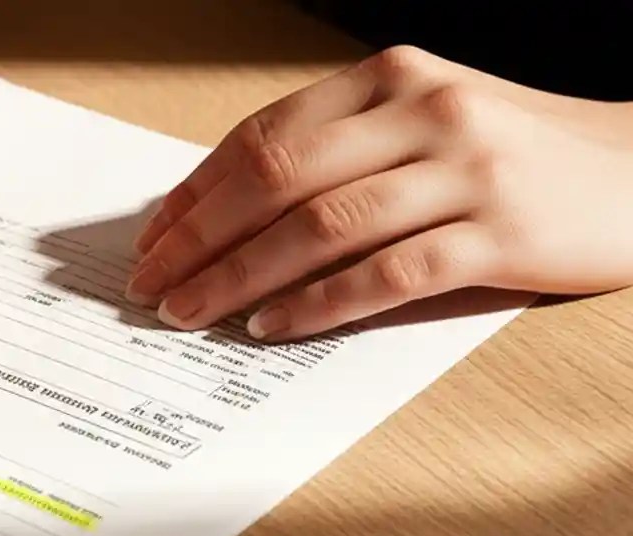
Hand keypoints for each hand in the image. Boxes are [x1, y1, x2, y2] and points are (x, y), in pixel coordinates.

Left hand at [127, 45, 632, 340]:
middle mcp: (423, 111)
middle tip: (149, 283)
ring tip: (189, 312)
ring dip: (238, 276)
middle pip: (276, 176)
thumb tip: (229, 204)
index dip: (196, 191)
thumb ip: (341, 148)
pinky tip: (270, 326)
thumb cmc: (515, 153)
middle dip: (198, 236)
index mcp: (391, 78)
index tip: (153, 236)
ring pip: (319, 227)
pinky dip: (318, 304)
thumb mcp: (425, 123)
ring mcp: (465, 170)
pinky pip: (387, 275)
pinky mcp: (501, 234)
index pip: (264, 134)